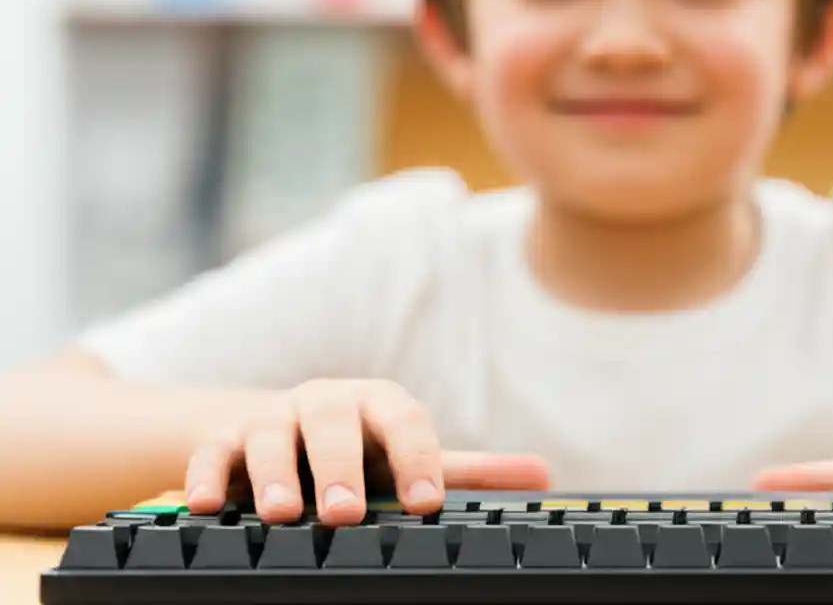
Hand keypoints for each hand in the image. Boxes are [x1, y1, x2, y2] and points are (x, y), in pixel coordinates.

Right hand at [184, 379, 549, 525]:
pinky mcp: (221, 442)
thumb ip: (470, 469)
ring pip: (267, 435)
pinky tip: (205, 506)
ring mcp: (271, 419)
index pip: (404, 420)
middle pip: (331, 421)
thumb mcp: (411, 455)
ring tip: (281, 513)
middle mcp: (325, 404)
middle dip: (338, 466)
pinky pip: (208, 454)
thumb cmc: (362, 449)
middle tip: (344, 514)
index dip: (417, 457)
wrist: (283, 429)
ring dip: (272, 474)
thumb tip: (544, 474)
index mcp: (377, 404)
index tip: (425, 502)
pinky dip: (202, 477)